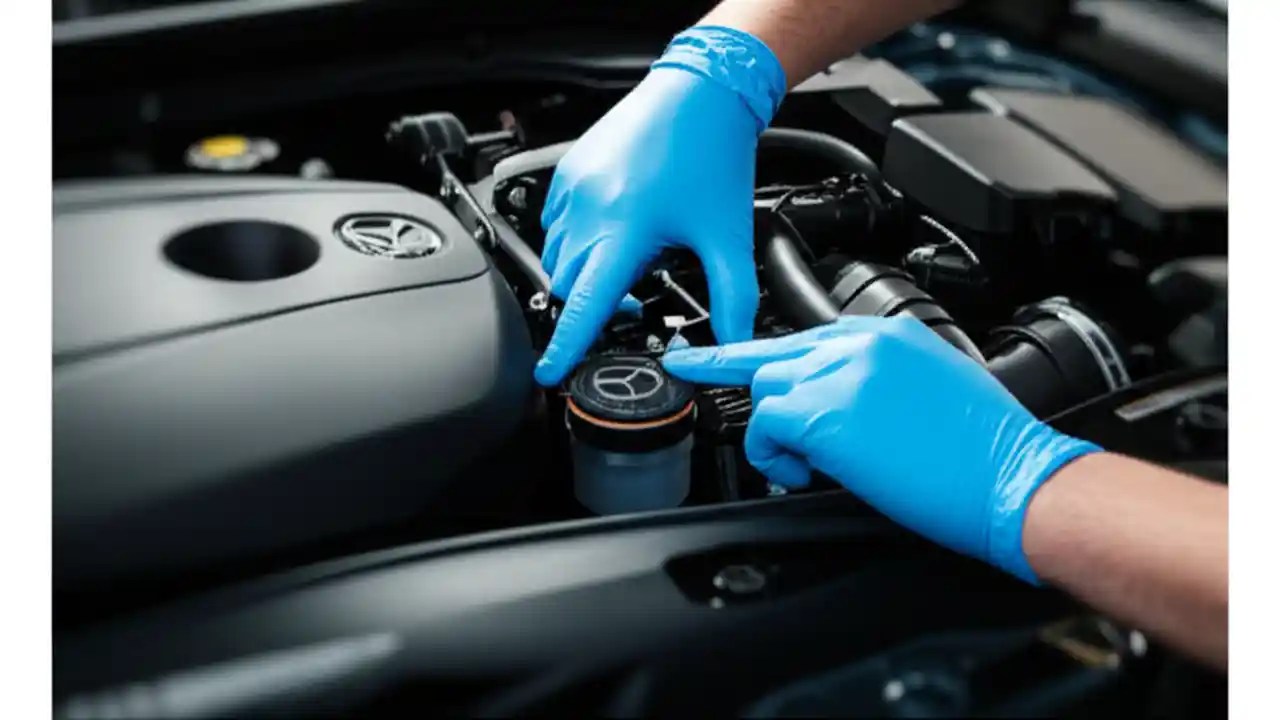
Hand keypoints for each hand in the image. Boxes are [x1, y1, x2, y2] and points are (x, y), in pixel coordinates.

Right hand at [534, 26, 786, 386]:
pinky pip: (557, 223)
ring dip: (585, 272)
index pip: (586, 303)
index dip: (567, 344)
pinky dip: (577, 240)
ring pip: (559, 254)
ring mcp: (573, 187)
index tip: (549, 373)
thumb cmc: (712, 154)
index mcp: (624, 229)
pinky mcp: (569, 171)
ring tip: (630, 261)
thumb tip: (733, 343)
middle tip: (635, 299)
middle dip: (592, 304)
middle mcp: (588, 208)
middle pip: (569, 283)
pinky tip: (614, 231)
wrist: (701, 91)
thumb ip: (733, 298)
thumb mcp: (728, 236)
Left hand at [661, 317, 1100, 582]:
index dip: (760, 353)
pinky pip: (764, 428)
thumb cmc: (986, 451)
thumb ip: (876, 384)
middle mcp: (858, 343)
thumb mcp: (932, 392)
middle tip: (685, 366)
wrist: (1014, 477)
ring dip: (777, 436)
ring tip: (812, 466)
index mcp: (886, 334)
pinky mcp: (823, 413)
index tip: (720, 352)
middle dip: (724, 368)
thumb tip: (843, 412)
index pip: (803, 336)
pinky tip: (806, 472)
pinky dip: (774, 457)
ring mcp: (839, 374)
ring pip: (765, 392)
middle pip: (770, 356)